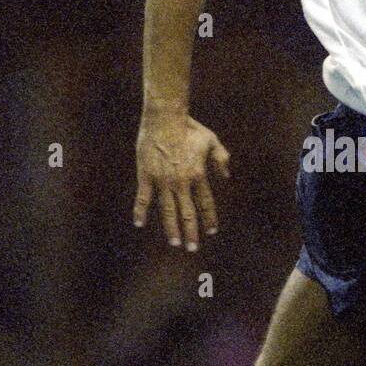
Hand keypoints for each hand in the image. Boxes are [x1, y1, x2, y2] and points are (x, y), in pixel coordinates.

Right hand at [133, 114, 230, 249]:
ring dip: (172, 228)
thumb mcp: (211, 140)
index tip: (212, 231)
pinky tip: (139, 223)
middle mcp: (182, 182)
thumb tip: (226, 175)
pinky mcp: (146, 175)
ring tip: (175, 243)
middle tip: (192, 248)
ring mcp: (163, 181)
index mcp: (198, 175)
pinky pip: (143, 198)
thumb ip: (220, 158)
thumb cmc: (189, 127)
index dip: (209, 219)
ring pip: (168, 211)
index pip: (206, 203)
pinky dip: (140, 211)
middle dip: (191, 233)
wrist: (164, 118)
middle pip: (188, 213)